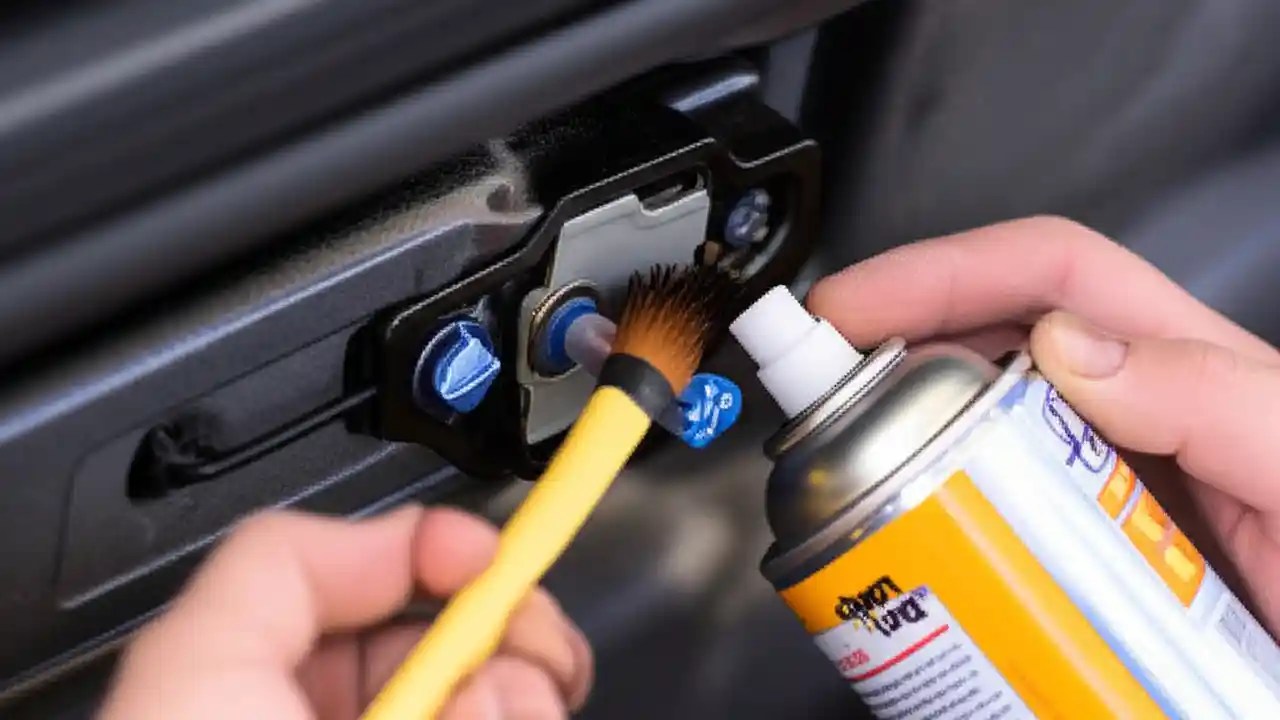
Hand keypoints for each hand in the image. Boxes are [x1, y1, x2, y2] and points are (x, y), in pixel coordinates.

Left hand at [99, 506, 592, 719]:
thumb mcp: (197, 673)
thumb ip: (284, 565)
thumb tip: (412, 536)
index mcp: (290, 692)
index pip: (393, 598)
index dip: (451, 563)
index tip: (490, 561)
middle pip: (479, 648)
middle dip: (512, 633)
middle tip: (518, 649)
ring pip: (518, 705)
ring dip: (522, 699)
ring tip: (490, 714)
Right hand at [807, 216, 1279, 632]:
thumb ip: (1224, 401)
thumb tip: (1076, 347)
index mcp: (1186, 375)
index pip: (1047, 278)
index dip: (939, 270)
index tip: (849, 309)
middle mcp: (1127, 428)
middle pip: (981, 355)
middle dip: (887, 363)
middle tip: (821, 409)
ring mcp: (1094, 501)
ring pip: (965, 446)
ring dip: (895, 457)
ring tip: (850, 492)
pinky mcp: (1068, 571)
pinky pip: (977, 538)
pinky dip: (925, 546)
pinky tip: (910, 578)